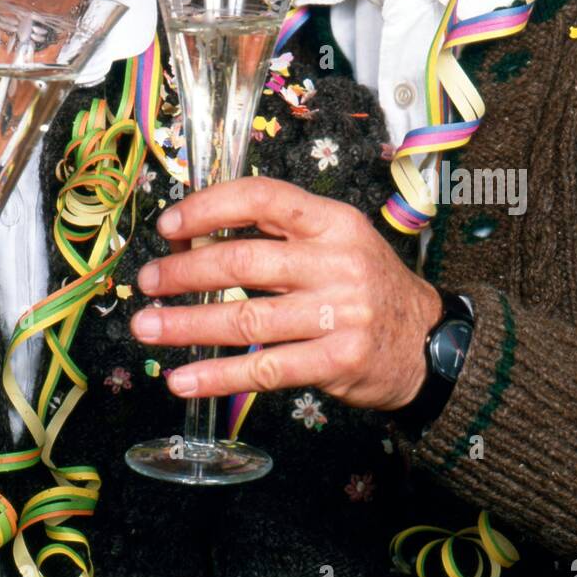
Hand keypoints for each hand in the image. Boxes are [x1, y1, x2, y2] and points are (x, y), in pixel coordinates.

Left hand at [131, 178, 441, 410]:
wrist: (429, 343)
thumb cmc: (366, 285)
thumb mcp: (337, 241)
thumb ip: (279, 236)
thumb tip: (194, 238)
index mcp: (333, 221)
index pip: (262, 198)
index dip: (209, 207)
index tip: (169, 226)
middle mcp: (337, 262)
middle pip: (244, 260)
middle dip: (184, 271)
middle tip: (148, 282)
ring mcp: (339, 314)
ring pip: (246, 318)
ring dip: (186, 325)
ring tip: (148, 327)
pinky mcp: (337, 362)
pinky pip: (265, 369)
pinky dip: (218, 376)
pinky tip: (184, 378)